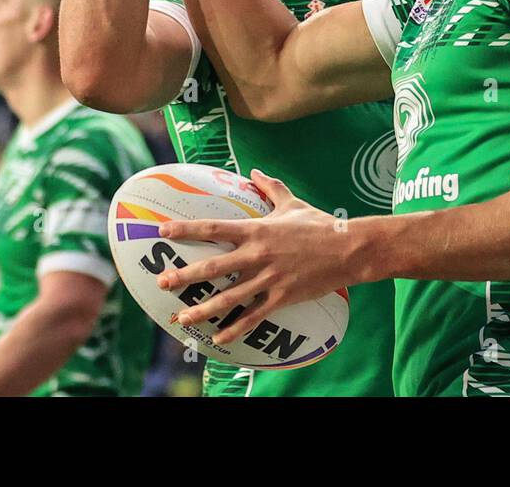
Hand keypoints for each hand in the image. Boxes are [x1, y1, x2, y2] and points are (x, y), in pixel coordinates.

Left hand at [154, 170, 360, 345]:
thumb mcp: (293, 203)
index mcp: (256, 230)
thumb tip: (255, 172)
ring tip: (181, 318)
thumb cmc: (320, 224)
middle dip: (184, 275)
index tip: (163, 231)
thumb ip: (271, 188)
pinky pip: (253, 316)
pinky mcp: (281, 297)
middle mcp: (257, 255)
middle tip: (162, 281)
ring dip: (203, 308)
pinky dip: (235, 328)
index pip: (213, 228)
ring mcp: (268, 278)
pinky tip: (218, 337)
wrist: (348, 250)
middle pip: (213, 267)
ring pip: (229, 297)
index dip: (186, 229)